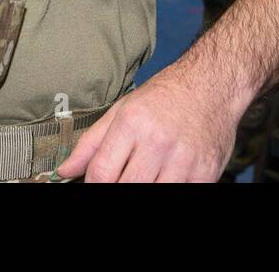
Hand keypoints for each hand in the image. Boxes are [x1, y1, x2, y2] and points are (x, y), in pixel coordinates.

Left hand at [57, 64, 240, 181]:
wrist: (215, 83)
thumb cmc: (166, 95)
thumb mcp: (124, 109)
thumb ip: (91, 142)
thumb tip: (64, 171)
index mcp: (133, 123)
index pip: (101, 174)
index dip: (94, 185)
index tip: (97, 183)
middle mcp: (158, 141)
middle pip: (124, 188)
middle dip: (119, 186)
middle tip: (124, 175)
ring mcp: (184, 160)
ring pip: (152, 195)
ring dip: (145, 187)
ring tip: (146, 174)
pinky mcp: (205, 173)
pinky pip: (180, 194)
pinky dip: (170, 188)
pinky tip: (168, 175)